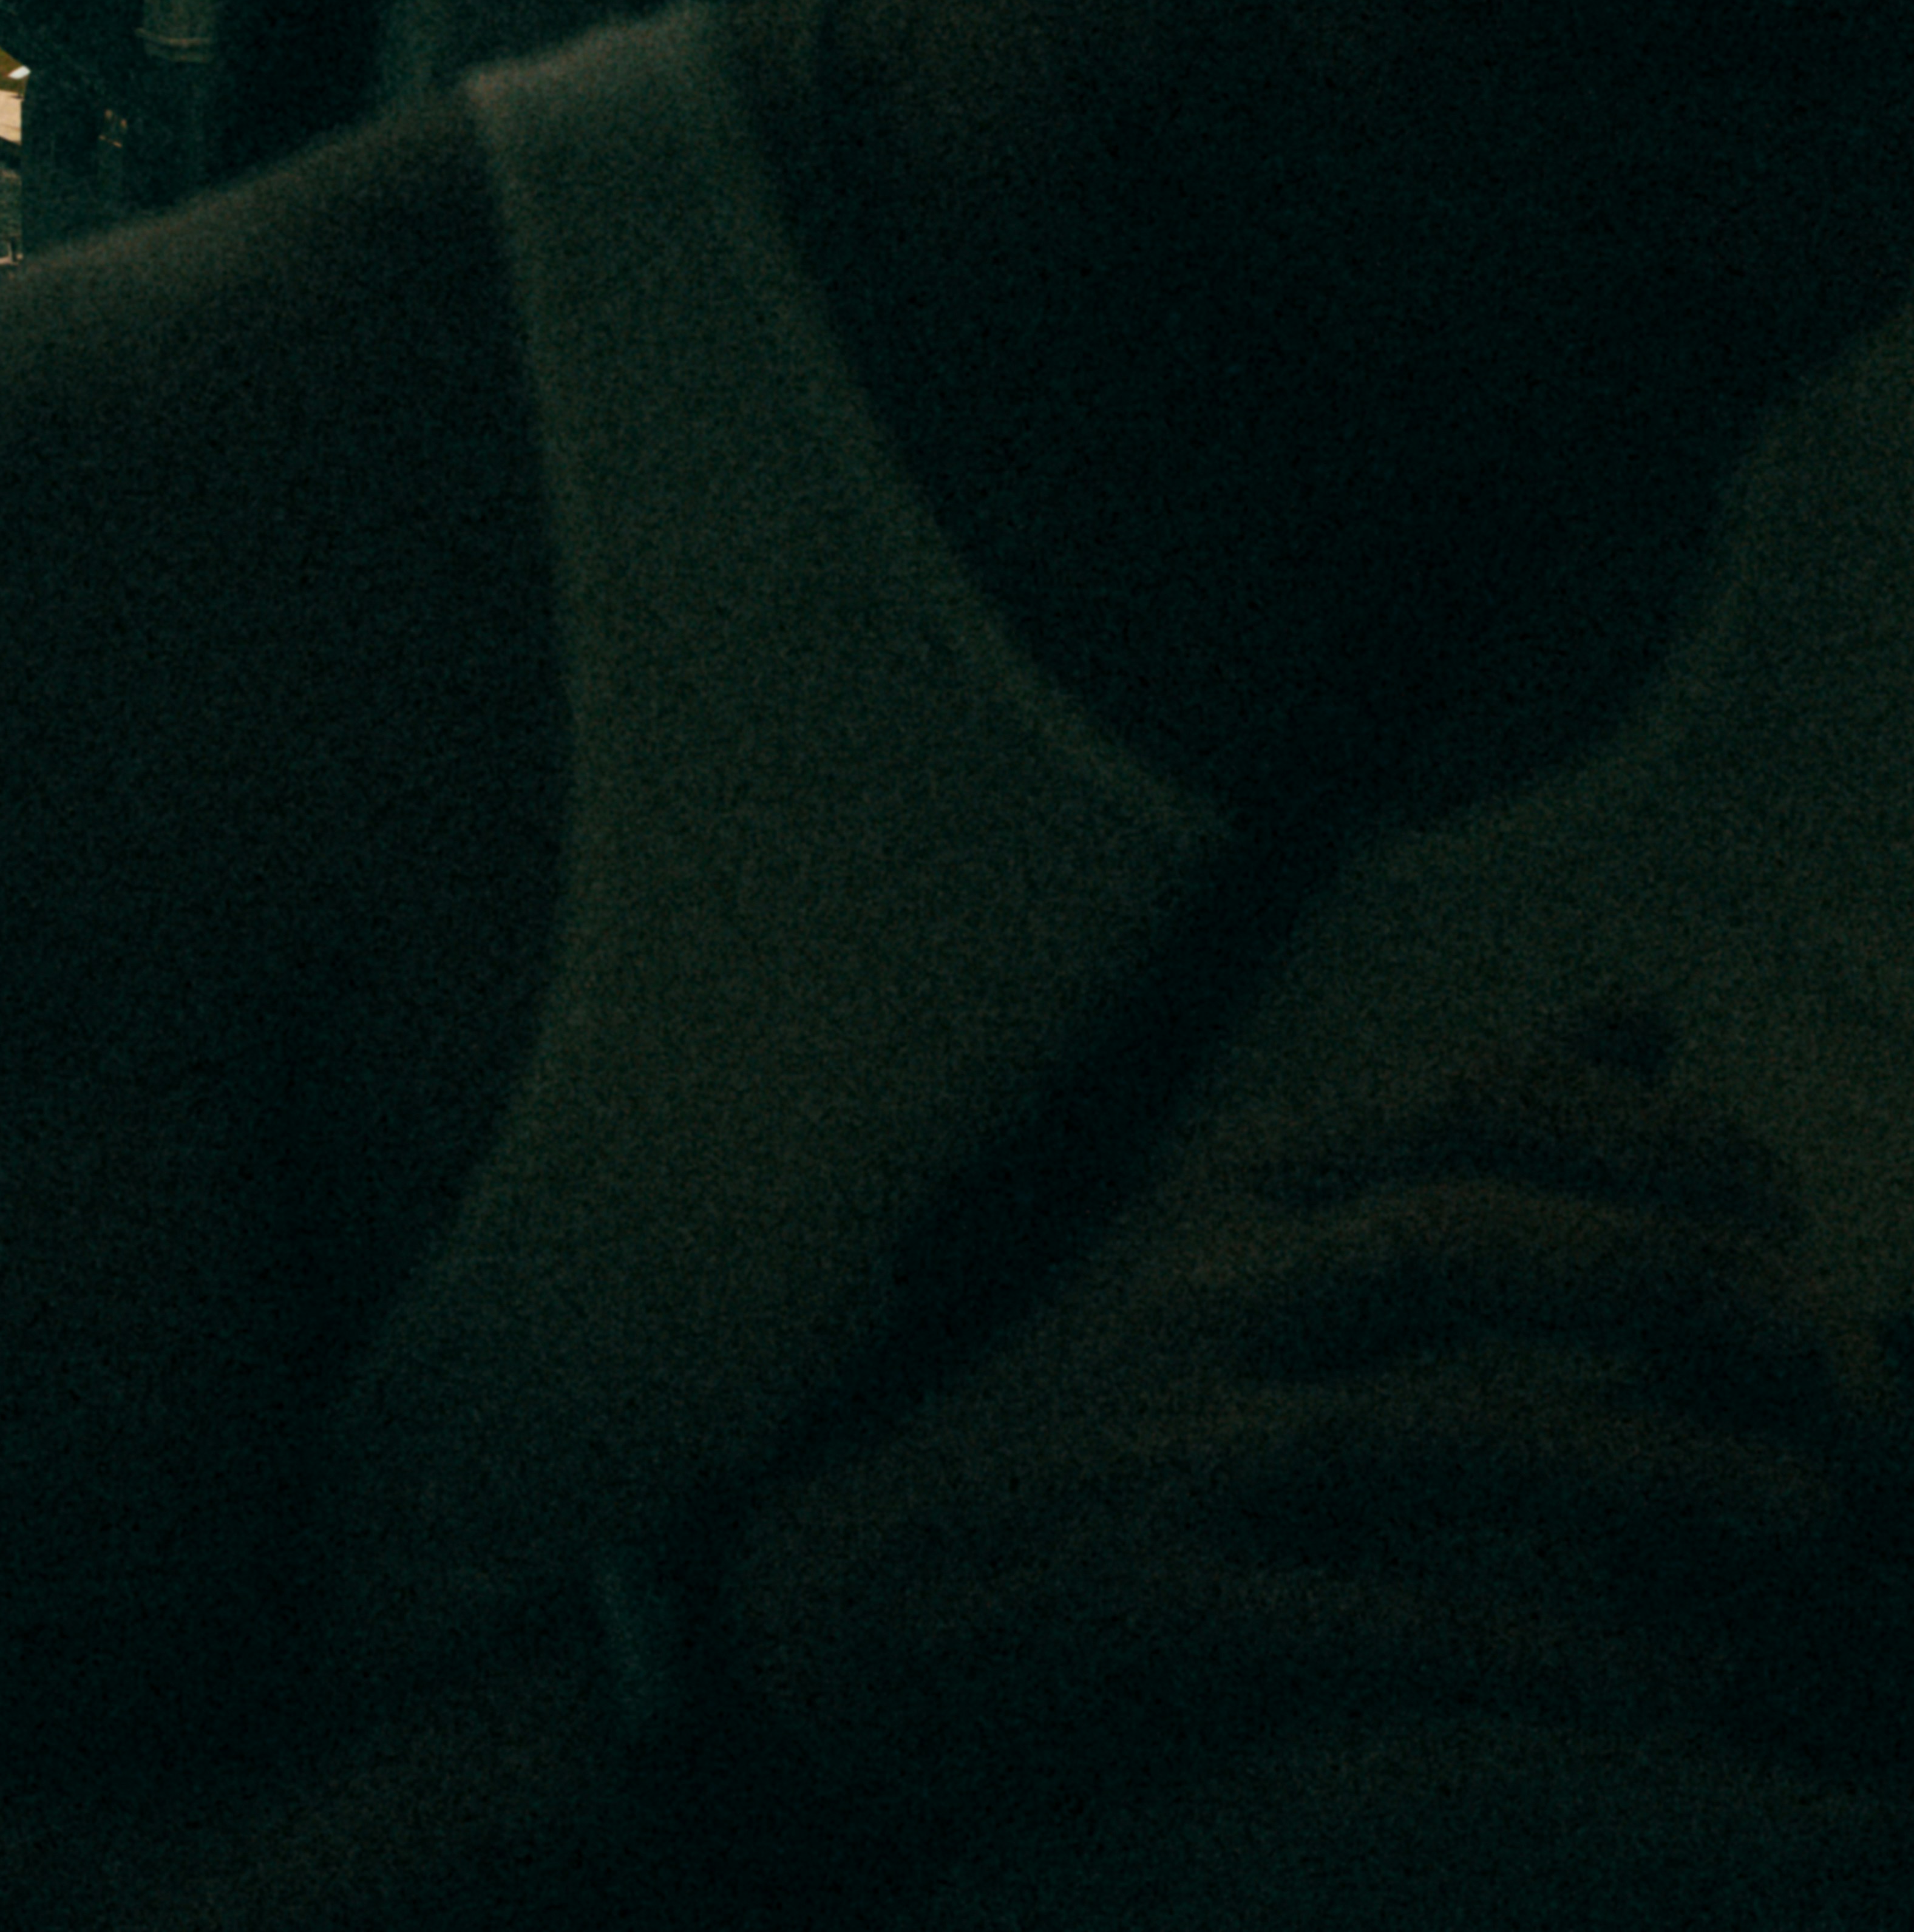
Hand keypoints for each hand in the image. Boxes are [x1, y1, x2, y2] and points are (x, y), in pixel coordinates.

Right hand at [702, 1012, 1913, 1873]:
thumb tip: (1646, 1003)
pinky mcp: (1170, 1609)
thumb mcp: (1245, 1226)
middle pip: (1458, 1241)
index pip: (1462, 1099)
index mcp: (1231, 1186)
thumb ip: (1446, 1128)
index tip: (1780, 1201)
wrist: (874, 1597)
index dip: (1650, 1135)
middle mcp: (1200, 1294)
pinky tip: (1680, 1688)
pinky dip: (1548, 1657)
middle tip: (1829, 1355)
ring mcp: (1175, 1452)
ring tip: (1802, 1517)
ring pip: (1430, 1430)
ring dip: (1640, 1470)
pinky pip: (1385, 1627)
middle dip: (1669, 1285)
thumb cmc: (1103, 1409)